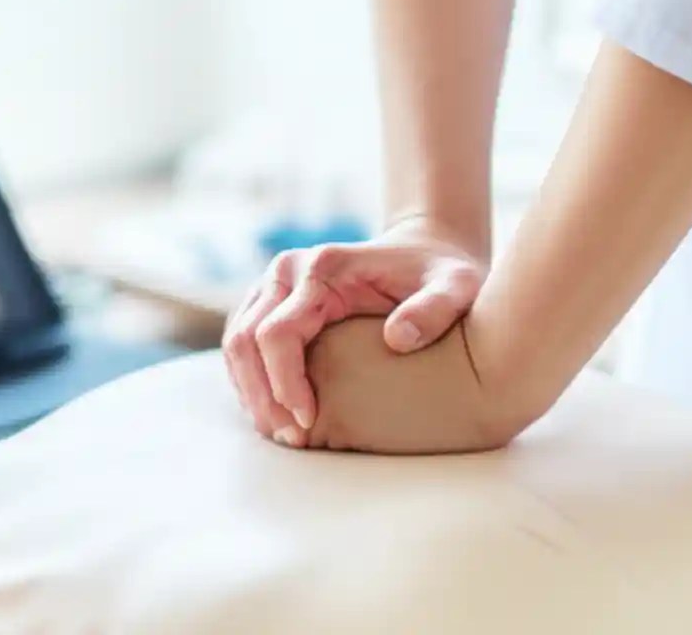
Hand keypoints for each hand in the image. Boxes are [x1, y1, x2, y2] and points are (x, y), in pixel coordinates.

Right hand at [222, 218, 487, 447]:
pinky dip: (252, 380)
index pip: (278, 332)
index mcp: (323, 267)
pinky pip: (243, 342)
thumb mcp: (456, 287)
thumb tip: (397, 340)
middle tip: (292, 439)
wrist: (425, 251)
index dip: (286, 383)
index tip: (309, 422)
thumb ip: (434, 310)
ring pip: (236, 342)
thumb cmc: (441, 274)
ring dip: (251, 392)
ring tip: (284, 433)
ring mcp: (274, 284)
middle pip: (244, 340)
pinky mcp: (271, 301)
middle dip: (263, 396)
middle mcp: (288, 270)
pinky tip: (278, 413)